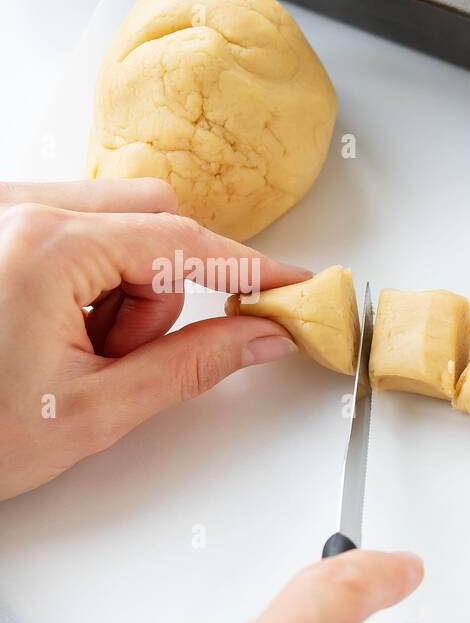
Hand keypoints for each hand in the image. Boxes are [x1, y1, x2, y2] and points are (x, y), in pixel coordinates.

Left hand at [0, 179, 310, 499]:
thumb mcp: (99, 410)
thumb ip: (196, 364)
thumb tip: (261, 335)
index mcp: (43, 248)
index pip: (184, 243)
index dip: (248, 269)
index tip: (289, 283)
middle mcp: (11, 211)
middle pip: (149, 217)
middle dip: (159, 288)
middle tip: (126, 354)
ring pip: (109, 220)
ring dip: (118, 284)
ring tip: (72, 350)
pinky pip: (65, 225)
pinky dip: (82, 275)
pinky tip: (47, 329)